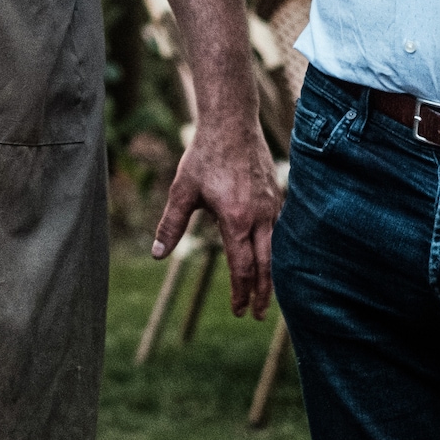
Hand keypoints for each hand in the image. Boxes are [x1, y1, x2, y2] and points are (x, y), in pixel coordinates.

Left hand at [151, 123, 282, 318]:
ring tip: (268, 293)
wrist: (232, 124)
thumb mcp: (182, 191)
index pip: (242, 267)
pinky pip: (282, 231)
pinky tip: (273, 257)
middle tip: (258, 315)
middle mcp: (261, 217)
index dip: (241, 292)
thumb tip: (157, 254)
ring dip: (273, 274)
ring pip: (277, 250)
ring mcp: (273, 206)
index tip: (239, 310)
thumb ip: (171, 225)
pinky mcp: (278, 195)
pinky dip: (279, 251)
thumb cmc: (204, 156)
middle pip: (266, 266)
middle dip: (263, 294)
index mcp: (237, 220)